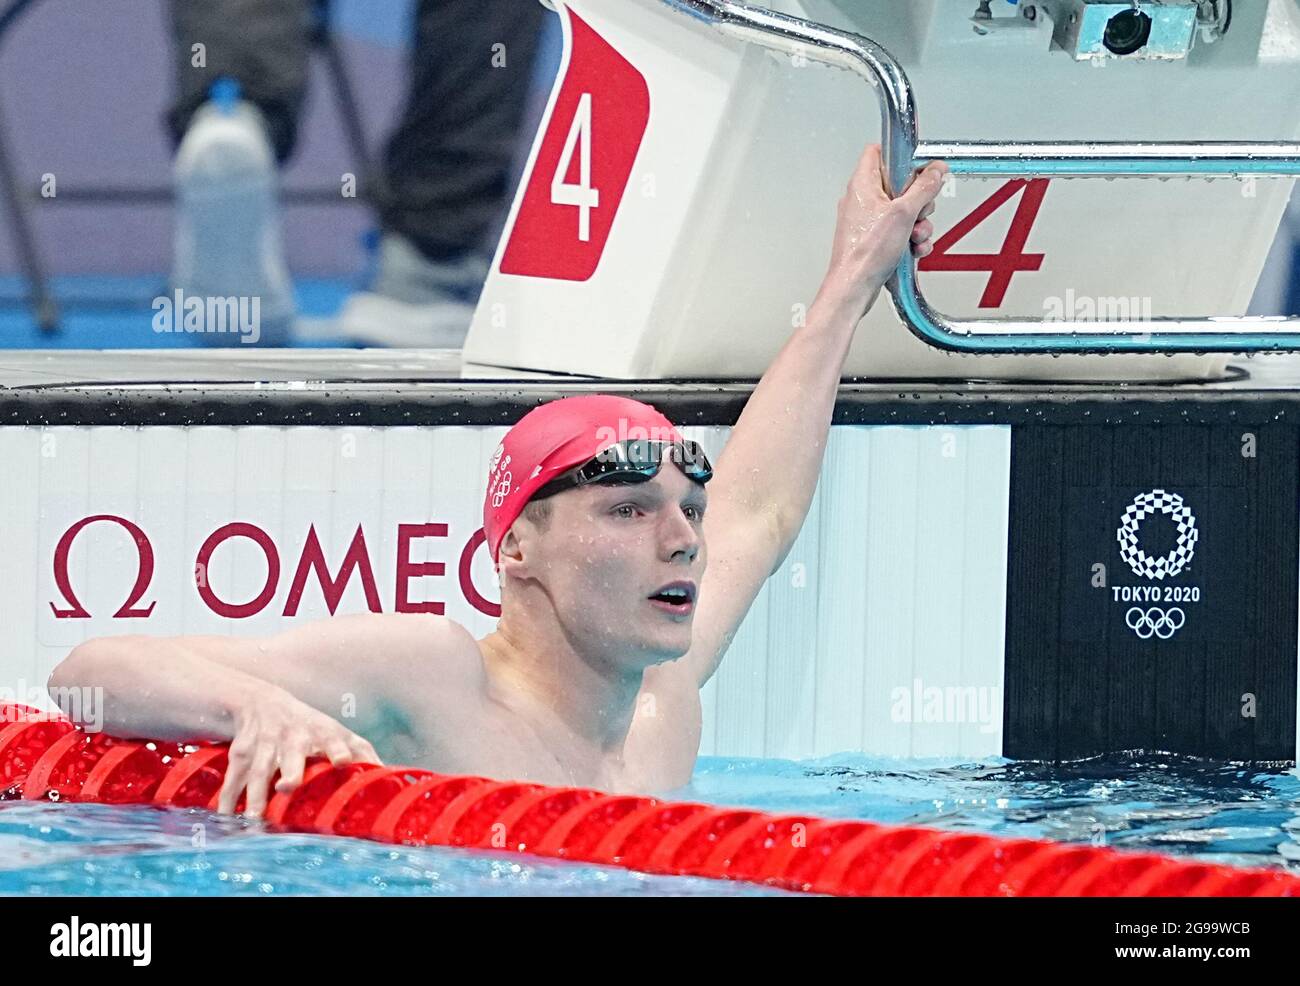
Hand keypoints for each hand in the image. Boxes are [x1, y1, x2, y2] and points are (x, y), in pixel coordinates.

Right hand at [218, 686, 381, 818]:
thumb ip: (362, 752)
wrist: (264, 702)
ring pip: (259, 770)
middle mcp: (293, 736)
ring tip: (254, 817)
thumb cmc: (312, 726)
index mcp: (323, 733)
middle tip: (288, 786)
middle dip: (290, 769)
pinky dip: (229, 798)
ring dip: (256, 794)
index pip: (333, 740)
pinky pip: (233, 777)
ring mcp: (266, 743)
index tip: (340, 762)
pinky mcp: (241, 751)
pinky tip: (226, 816)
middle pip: (291, 754)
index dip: (336, 749)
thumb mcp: (338, 733)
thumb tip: (390, 775)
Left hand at [823, 143, 948, 320]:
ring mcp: (868, 221)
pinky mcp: (873, 239)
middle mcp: (863, 200)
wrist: (854, 287)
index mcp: (863, 184)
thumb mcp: (904, 213)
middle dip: (918, 201)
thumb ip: (924, 188)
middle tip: (918, 213)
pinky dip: (910, 240)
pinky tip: (911, 250)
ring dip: (918, 225)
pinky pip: (899, 231)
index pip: (879, 151)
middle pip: (900, 184)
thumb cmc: (865, 253)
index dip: (902, 157)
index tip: (919, 169)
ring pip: (904, 211)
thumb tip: (935, 171)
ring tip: (913, 236)